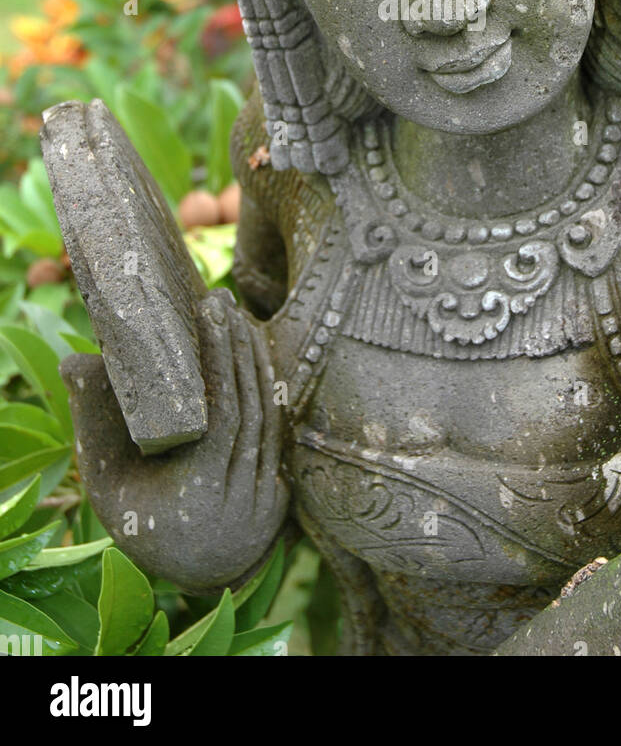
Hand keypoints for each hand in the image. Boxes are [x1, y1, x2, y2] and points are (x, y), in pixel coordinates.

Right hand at [62, 289, 290, 592]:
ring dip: (255, 364)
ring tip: (236, 320)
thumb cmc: (138, 524)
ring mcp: (267, 497)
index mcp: (200, 493)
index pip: (223, 413)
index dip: (221, 360)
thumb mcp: (107, 481)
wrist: (185, 581)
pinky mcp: (282, 494)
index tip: (210, 312)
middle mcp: (241, 496)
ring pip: (268, 417)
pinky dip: (267, 393)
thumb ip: (94, 421)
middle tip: (221, 301)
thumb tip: (76, 361)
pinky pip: (277, 433)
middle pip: (249, 406)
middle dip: (236, 347)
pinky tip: (255, 360)